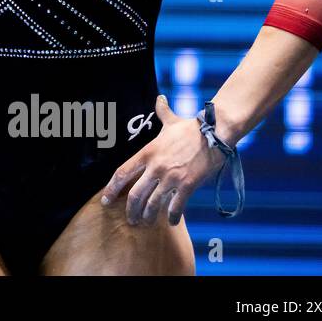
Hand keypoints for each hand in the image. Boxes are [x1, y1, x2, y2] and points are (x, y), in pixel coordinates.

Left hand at [100, 95, 225, 225]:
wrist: (215, 134)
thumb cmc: (192, 128)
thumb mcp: (171, 121)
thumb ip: (161, 112)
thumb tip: (159, 98)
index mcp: (147, 153)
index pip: (122, 173)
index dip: (111, 189)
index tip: (106, 200)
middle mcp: (155, 167)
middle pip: (135, 195)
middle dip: (131, 210)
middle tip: (130, 220)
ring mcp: (171, 178)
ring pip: (153, 204)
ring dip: (148, 216)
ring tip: (146, 222)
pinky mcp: (188, 186)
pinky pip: (176, 206)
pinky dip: (173, 217)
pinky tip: (172, 222)